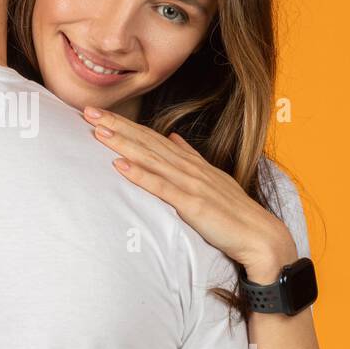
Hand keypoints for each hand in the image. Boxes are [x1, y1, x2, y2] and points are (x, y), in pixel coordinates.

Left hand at [81, 105, 295, 276]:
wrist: (261, 237)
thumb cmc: (234, 213)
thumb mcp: (212, 179)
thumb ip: (191, 158)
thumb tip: (173, 137)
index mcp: (191, 163)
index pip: (152, 138)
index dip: (126, 125)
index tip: (102, 114)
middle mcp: (189, 168)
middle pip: (146, 142)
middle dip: (117, 126)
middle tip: (88, 111)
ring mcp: (191, 184)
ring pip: (150, 159)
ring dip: (123, 143)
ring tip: (98, 131)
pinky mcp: (193, 204)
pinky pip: (161, 188)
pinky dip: (140, 175)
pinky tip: (120, 165)